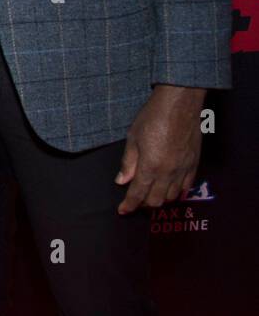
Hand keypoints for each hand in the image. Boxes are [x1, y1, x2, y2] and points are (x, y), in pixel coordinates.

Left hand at [115, 85, 205, 213]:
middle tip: (135, 202)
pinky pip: (187, 186)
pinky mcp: (194, 164)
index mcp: (150, 166)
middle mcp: (169, 172)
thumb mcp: (133, 138)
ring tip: (150, 196)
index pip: (138, 194)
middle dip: (144, 204)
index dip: (129, 205)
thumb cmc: (152, 117)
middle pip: (156, 200)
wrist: (179, 105)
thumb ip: (128, 162)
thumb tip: (121, 180)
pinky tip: (171, 191)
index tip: (122, 210)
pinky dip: (178, 193)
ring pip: (172, 196)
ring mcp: (184, 169)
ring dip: (160, 199)